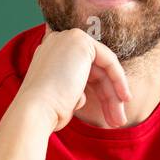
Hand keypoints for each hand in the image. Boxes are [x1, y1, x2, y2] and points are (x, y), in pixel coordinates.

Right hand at [16, 28, 131, 131]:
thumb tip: (83, 97)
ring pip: (103, 68)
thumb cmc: (46, 111)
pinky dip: (119, 80)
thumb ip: (73, 90)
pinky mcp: (80, 41)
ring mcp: (67, 39)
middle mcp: (56, 43)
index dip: (98, 92)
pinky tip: (124, 99)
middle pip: (94, 71)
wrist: (36, 110)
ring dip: (113, 95)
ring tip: (119, 120)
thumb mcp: (62, 98)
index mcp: (48, 56)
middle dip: (108, 97)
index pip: (81, 72)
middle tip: (117, 121)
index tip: (108, 114)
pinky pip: (109, 61)